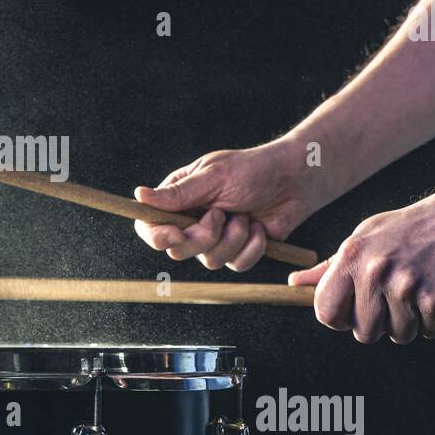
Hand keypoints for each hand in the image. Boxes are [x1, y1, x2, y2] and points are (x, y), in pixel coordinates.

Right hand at [134, 138, 321, 270]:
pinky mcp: (238, 251)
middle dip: (203, 236)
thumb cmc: (253, 169)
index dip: (158, 236)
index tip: (176, 234)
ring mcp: (216, 239)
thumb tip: (139, 195)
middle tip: (221, 214)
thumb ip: (177, 193)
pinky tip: (259, 228)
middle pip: (177, 250)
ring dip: (232, 239)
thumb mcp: (213, 176)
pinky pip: (236, 265)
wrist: (295, 180)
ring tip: (245, 216)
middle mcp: (193, 221)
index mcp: (179, 199)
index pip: (150, 226)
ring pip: (209, 261)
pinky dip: (251, 247)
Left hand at [288, 191, 434, 342]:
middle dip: (378, 323)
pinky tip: (432, 293)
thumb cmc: (405, 230)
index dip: (338, 319)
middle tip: (390, 299)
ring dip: (407, 322)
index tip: (350, 312)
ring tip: (414, 292)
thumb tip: (295, 283)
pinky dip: (432, 320)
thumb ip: (330, 266)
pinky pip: (427, 331)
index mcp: (351, 256)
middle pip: (364, 332)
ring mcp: (407, 285)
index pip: (326, 311)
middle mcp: (375, 271)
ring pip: (398, 335)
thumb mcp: (363, 238)